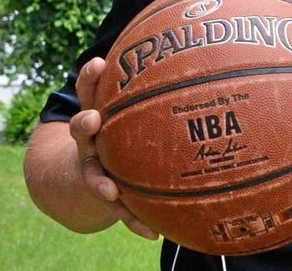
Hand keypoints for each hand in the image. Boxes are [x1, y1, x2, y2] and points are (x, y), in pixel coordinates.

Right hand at [71, 57, 158, 239]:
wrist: (92, 175)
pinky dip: (135, 222)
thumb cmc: (126, 133)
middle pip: (81, 129)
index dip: (90, 77)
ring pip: (93, 175)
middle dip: (84, 122)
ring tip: (109, 190)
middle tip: (92, 118)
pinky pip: (121, 212)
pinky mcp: (106, 196)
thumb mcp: (135, 112)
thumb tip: (209, 57)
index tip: (97, 62)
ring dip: (100, 182)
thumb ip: (162, 90)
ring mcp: (94, 169)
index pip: (90, 91)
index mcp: (98, 114)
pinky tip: (153, 234)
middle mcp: (91, 141)